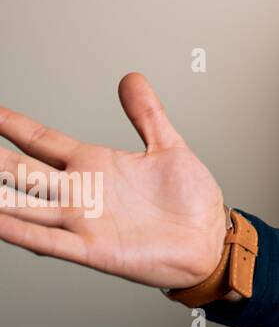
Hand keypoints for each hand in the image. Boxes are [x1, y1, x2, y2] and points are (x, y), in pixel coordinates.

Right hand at [0, 72, 227, 289]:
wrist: (211, 240)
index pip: (42, 140)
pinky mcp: (93, 248)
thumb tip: (132, 78)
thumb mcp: (168, 147)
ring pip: (25, 205)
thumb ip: (146, 114)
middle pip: (22, 171)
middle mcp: (81, 192)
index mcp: (95, 164)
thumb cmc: (189, 201)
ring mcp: (83, 220)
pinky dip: (21, 231)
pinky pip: (49, 239)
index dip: (13, 125)